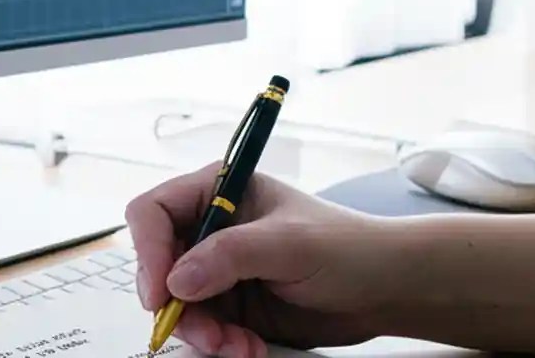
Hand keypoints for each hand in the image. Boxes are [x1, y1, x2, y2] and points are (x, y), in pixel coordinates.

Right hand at [125, 161, 399, 356]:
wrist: (387, 291)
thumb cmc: (348, 248)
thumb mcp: (290, 244)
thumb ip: (230, 255)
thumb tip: (176, 279)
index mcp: (219, 191)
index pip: (155, 212)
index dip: (148, 248)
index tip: (160, 291)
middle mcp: (211, 228)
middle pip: (159, 264)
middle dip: (177, 304)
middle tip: (204, 332)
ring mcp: (218, 269)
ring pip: (177, 304)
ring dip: (201, 332)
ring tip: (236, 347)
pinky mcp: (231, 304)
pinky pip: (203, 328)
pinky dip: (218, 344)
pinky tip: (247, 348)